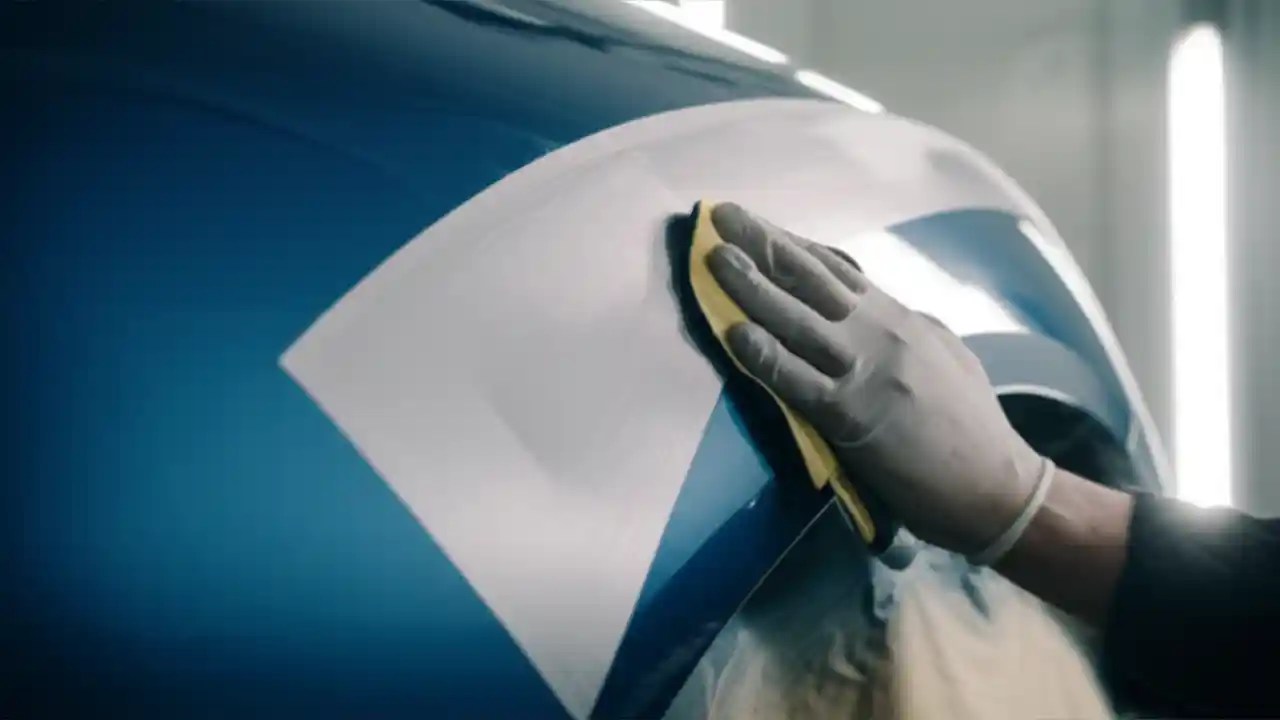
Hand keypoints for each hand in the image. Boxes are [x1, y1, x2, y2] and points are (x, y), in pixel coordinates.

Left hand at [706, 203, 1045, 555]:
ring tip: (716, 258)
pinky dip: (765, 356)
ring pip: (799, 320)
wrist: (998, 485)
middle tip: (720, 215)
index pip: (834, 270)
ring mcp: (866, 371)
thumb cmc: (971, 426)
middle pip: (811, 280)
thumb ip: (907, 327)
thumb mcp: (943, 355)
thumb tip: (876, 308)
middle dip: (763, 244)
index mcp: (898, 318)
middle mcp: (880, 332)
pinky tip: (735, 334)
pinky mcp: (853, 416)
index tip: (753, 221)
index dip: (790, 243)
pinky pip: (799, 381)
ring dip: (752, 287)